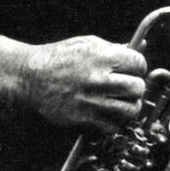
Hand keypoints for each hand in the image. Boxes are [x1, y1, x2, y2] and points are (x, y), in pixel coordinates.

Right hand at [0, 34, 147, 132]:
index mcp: (102, 57)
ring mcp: (91, 100)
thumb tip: (139, 47)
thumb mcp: (88, 44)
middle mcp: (99, 79)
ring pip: (129, 110)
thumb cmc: (59, 58)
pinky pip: (112, 127)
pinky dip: (114, 123)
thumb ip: (115, 48)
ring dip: (129, 107)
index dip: (138, 68)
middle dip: (135, 88)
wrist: (30, 76)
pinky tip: (108, 115)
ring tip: (122, 103)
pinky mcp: (83, 118)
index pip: (139, 64)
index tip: (132, 71)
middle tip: (127, 88)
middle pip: (137, 88)